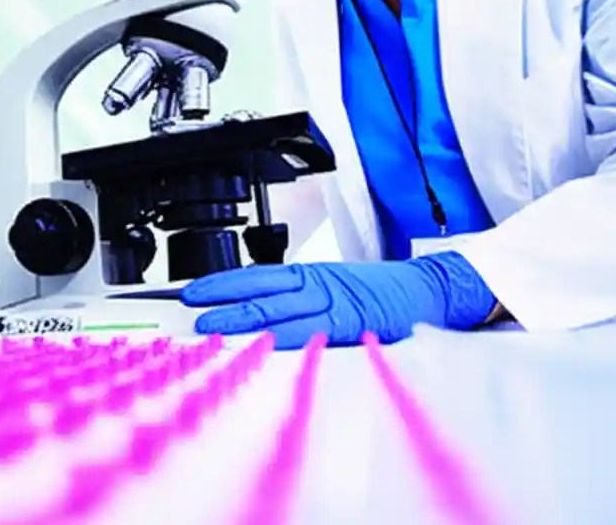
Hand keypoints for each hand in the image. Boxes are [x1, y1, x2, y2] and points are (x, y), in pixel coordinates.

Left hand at [179, 251, 496, 348]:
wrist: (426, 289)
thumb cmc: (379, 292)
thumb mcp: (332, 284)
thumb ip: (299, 299)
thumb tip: (258, 317)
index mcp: (309, 274)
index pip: (254, 276)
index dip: (221, 282)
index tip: (193, 289)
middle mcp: (314, 285)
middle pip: (257, 291)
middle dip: (220, 298)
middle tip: (189, 305)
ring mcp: (330, 304)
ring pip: (276, 310)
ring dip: (240, 318)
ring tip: (209, 325)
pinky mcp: (347, 325)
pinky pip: (308, 330)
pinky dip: (283, 336)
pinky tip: (259, 341)